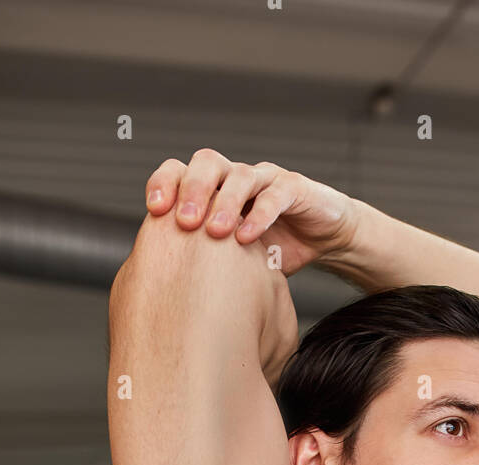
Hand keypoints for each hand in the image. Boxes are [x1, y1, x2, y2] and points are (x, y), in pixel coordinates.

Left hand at [144, 150, 358, 275]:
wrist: (323, 239)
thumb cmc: (274, 247)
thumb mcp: (232, 257)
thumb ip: (203, 259)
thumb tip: (163, 287)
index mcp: (215, 187)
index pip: (181, 170)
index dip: (165, 184)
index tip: (154, 211)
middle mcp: (236, 177)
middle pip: (207, 163)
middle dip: (192, 190)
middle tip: (185, 222)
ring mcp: (266, 179)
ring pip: (240, 176)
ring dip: (225, 203)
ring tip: (216, 233)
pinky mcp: (294, 188)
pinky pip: (274, 194)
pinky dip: (259, 214)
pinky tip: (248, 236)